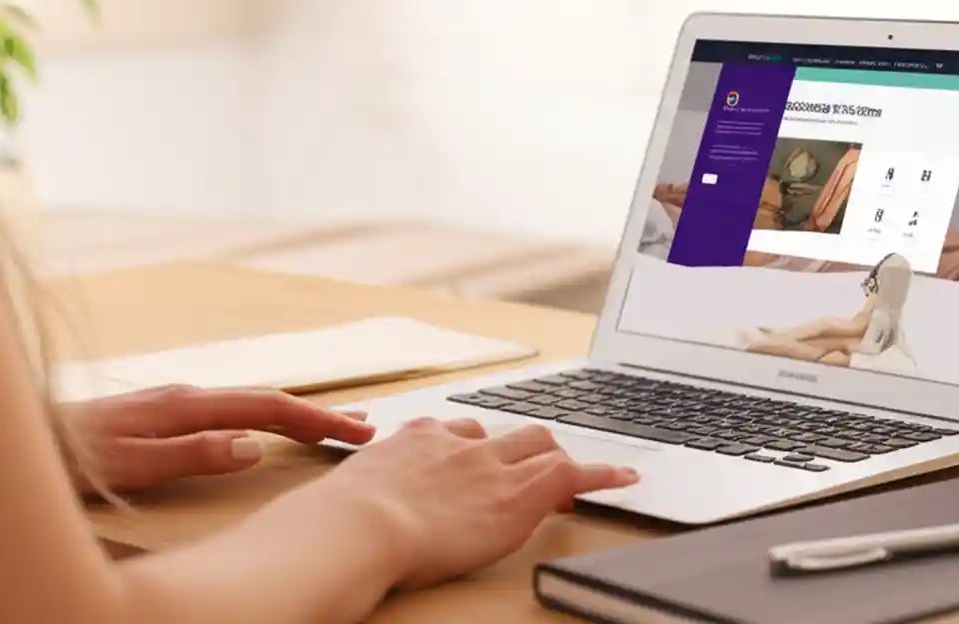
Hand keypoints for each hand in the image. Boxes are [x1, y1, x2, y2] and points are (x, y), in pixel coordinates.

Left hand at [63, 384, 375, 493]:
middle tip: (365, 427)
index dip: (319, 419)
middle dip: (321, 412)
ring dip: (298, 413)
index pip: (271, 408)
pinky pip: (235, 410)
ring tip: (333, 424)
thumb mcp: (133, 463)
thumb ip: (194, 452)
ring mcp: (180, 400)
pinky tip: (272, 427)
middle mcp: (191, 395)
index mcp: (190, 404)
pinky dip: (269, 416)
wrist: (36, 439)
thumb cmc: (76, 457)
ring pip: (254, 404)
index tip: (357, 431)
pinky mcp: (170, 411)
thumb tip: (253, 446)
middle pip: (271, 400)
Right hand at [321, 417, 638, 588]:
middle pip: (508, 431)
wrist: (358, 527)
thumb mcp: (345, 497)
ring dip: (559, 460)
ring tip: (582, 475)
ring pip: (542, 445)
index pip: (457, 433)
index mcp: (416, 440)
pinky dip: (602, 473)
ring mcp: (491, 464)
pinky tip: (623, 478)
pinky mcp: (519, 491)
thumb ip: (357, 496)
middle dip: (527, 446)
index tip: (480, 461)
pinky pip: (572, 473)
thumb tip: (334, 513)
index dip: (479, 451)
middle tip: (535, 470)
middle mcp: (459, 443)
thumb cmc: (337, 524)